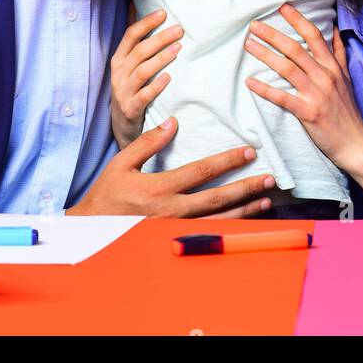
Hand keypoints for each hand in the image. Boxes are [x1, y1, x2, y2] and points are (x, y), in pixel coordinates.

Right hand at [68, 117, 274, 216]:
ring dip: (245, 210)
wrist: (92, 230)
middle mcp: (171, 211)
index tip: (248, 151)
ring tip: (266, 199)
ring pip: (219, 221)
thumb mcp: (122, 163)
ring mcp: (175, 229)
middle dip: (246, 187)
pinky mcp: (176, 239)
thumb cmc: (107, 194)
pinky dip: (232, 227)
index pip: (201, 171)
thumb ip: (148, 142)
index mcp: (159, 188)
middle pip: (218, 198)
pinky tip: (247, 220)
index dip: (227, 160)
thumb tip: (173, 122)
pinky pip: (210, 234)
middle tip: (269, 178)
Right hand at [109, 7, 182, 147]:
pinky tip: (168, 78)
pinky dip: (155, 86)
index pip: (130, 35)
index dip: (146, 23)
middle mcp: (119, 73)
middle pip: (139, 51)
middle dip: (159, 38)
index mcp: (119, 60)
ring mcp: (122, 92)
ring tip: (178, 48)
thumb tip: (134, 5)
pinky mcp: (130, 109)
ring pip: (142, 71)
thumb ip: (133, 38)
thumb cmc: (129, 88)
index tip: (163, 12)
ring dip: (160, 59)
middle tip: (179, 30)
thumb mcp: (127, 64)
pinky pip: (143, 96)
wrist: (122, 125)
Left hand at [243, 4, 362, 166]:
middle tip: (254, 24)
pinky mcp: (308, 112)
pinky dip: (265, 89)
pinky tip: (250, 82)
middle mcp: (325, 76)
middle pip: (295, 49)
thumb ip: (339, 53)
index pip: (314, 36)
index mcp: (333, 67)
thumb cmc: (348, 111)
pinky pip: (283, 97)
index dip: (298, 20)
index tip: (282, 7)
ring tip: (249, 45)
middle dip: (273, 34)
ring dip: (265, 55)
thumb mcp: (347, 78)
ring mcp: (317, 94)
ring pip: (287, 68)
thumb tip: (335, 29)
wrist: (355, 143)